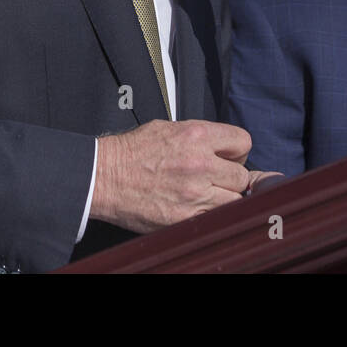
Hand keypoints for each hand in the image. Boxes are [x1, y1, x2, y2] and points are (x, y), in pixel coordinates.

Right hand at [89, 119, 276, 233]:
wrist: (104, 176)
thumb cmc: (131, 152)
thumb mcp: (167, 128)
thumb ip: (199, 136)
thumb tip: (221, 147)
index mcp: (196, 136)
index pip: (243, 141)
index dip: (237, 152)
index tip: (229, 158)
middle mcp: (199, 163)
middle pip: (242, 176)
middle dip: (231, 178)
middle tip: (216, 179)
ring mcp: (194, 193)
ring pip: (234, 200)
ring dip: (224, 199)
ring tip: (206, 195)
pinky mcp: (185, 217)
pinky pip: (215, 218)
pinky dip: (210, 215)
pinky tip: (195, 207)